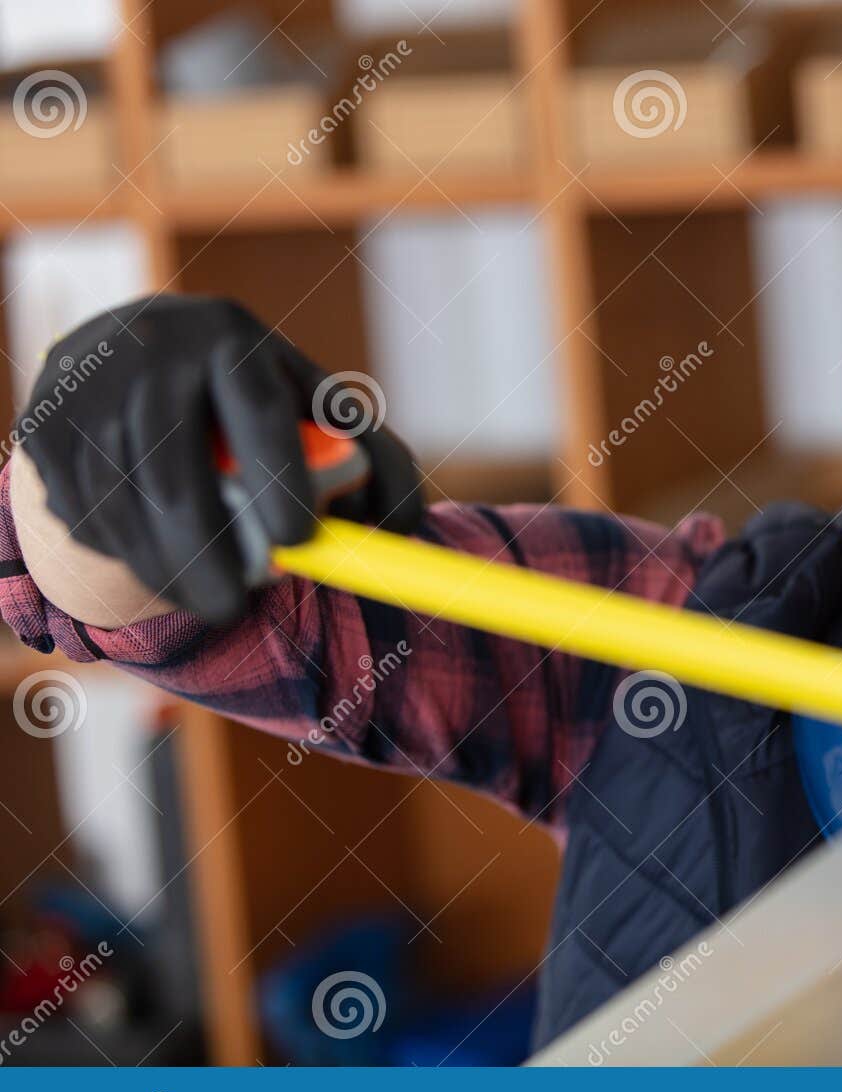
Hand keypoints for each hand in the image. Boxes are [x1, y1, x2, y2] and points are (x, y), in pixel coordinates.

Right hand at [14, 294, 421, 620]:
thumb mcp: (321, 409)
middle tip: (233, 608)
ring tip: (205, 597)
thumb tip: (405, 532)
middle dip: (206, 553)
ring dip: (162, 565)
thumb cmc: (256, 396)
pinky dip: (120, 549)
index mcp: (235, 341)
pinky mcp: (44, 424)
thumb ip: (377, 465)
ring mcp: (89, 386)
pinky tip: (154, 556)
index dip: (278, 478)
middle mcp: (154, 351)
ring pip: (121, 500)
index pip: (255, 410)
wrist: (142, 348)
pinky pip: (81, 508)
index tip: (297, 542)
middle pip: (173, 468)